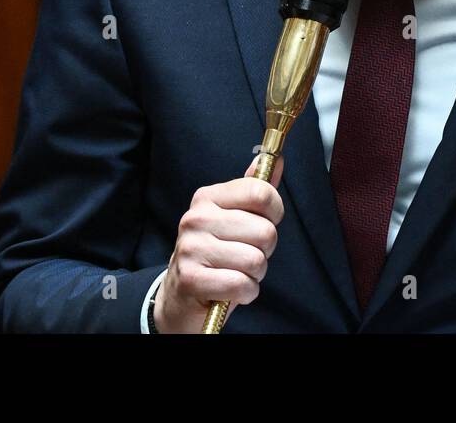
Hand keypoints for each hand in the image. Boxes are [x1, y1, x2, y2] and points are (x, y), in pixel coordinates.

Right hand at [153, 153, 284, 332]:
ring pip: (255, 261)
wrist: (180, 296)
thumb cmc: (216, 254)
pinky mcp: (190, 279)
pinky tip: (232, 290)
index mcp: (208, 197)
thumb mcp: (233, 218)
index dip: (274, 212)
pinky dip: (246, 293)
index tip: (265, 222)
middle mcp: (196, 218)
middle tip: (245, 255)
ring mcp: (191, 248)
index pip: (260, 192)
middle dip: (265, 250)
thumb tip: (276, 160)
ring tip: (236, 272)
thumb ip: (254, 190)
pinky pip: (241, 284)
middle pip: (265, 231)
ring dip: (255, 275)